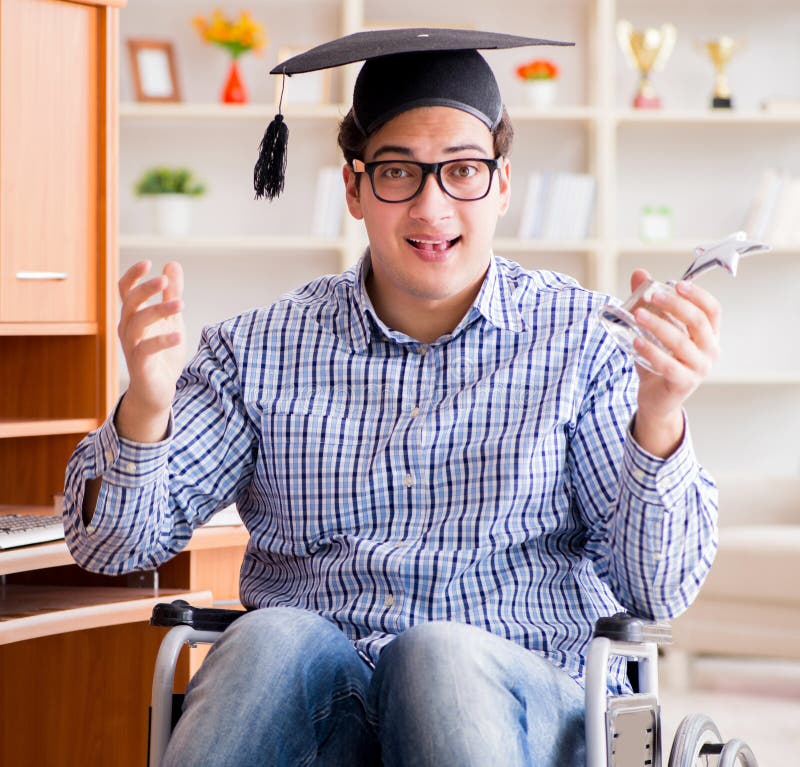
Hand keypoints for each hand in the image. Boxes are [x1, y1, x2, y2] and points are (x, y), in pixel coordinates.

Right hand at [116, 260, 185, 440]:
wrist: (157, 391)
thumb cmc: (162, 354)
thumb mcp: (171, 320)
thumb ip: (171, 294)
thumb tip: (172, 265)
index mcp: (134, 317)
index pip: (126, 290)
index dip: (133, 276)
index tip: (148, 262)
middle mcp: (128, 329)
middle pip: (131, 302)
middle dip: (146, 289)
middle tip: (164, 281)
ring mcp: (132, 347)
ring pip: (137, 323)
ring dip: (158, 311)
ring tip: (181, 305)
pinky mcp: (140, 365)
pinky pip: (146, 349)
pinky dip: (162, 341)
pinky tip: (178, 335)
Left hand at [629, 269, 720, 455]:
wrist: (656, 398)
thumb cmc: (658, 360)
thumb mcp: (653, 329)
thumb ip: (648, 303)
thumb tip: (639, 274)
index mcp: (708, 335)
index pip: (712, 310)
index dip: (698, 295)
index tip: (677, 284)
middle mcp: (709, 350)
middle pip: (698, 322)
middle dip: (676, 306)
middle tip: (653, 295)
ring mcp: (699, 368)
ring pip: (682, 343)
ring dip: (659, 326)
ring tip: (638, 315)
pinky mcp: (683, 383)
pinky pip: (668, 365)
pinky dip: (652, 351)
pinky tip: (637, 341)